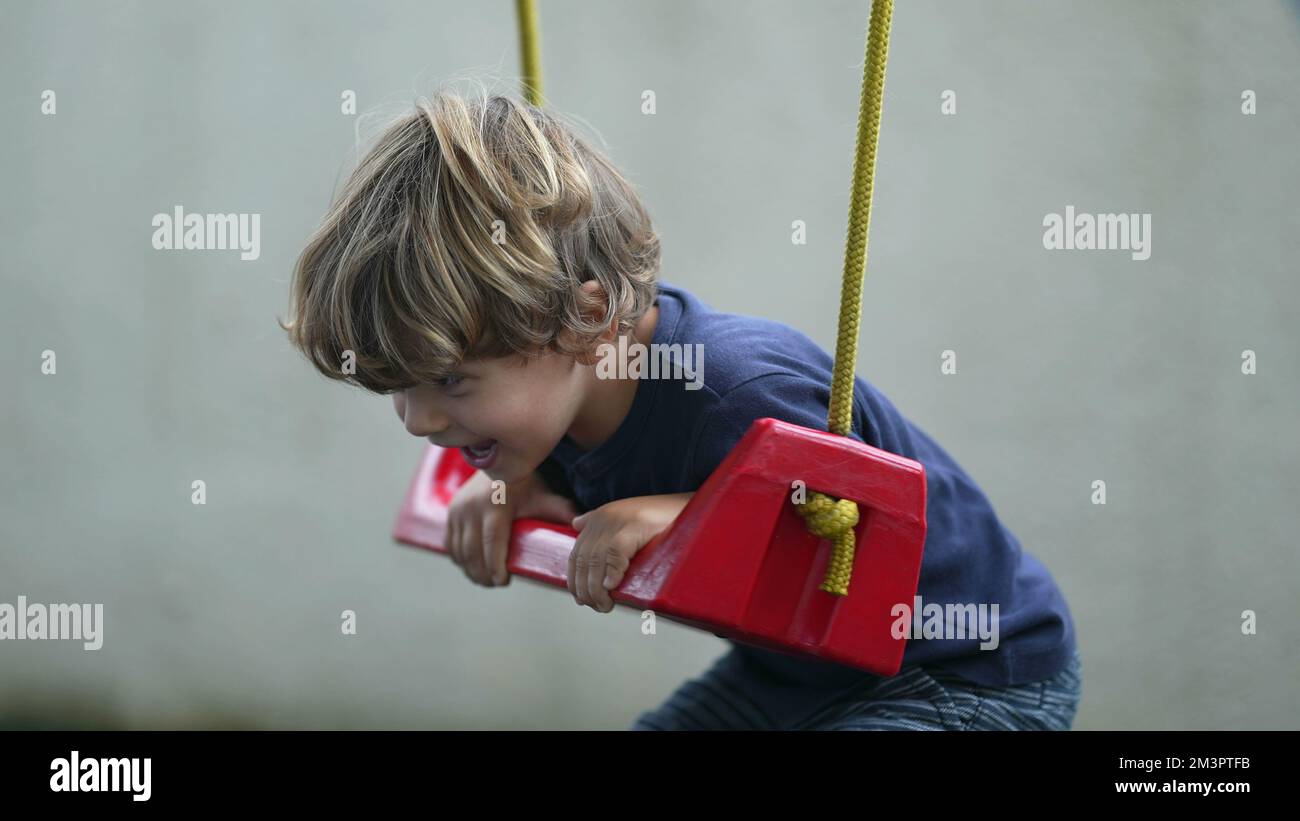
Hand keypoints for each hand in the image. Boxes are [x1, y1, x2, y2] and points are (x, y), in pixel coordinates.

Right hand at [446, 470, 577, 587]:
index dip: (495, 565)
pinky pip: (449, 543)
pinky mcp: (450, 512)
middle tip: (495, 585)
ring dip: (470, 570)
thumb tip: (581, 527)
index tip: (503, 582)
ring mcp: (458, 509)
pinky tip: (470, 568)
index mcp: (496, 504)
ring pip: (459, 550)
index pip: (491, 541)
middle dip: (482, 573)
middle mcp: (472, 507)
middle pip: (472, 551)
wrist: (497, 457)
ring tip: (485, 580)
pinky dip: (458, 559)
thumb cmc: (526, 481)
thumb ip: (560, 509)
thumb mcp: (543, 494)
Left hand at [567, 493, 692, 612]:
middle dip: (586, 589)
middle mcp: (606, 517)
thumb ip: (602, 522)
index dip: (576, 580)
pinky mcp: (636, 525)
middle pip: (584, 560)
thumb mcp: (628, 516)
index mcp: (601, 517)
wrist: (697, 508)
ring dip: (597, 589)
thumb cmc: (666, 519)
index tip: (582, 599)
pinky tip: (613, 587)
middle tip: (598, 607)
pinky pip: (615, 553)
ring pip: (596, 560)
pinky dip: (612, 572)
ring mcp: (620, 520)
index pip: (577, 554)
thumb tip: (576, 523)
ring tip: (605, 605)